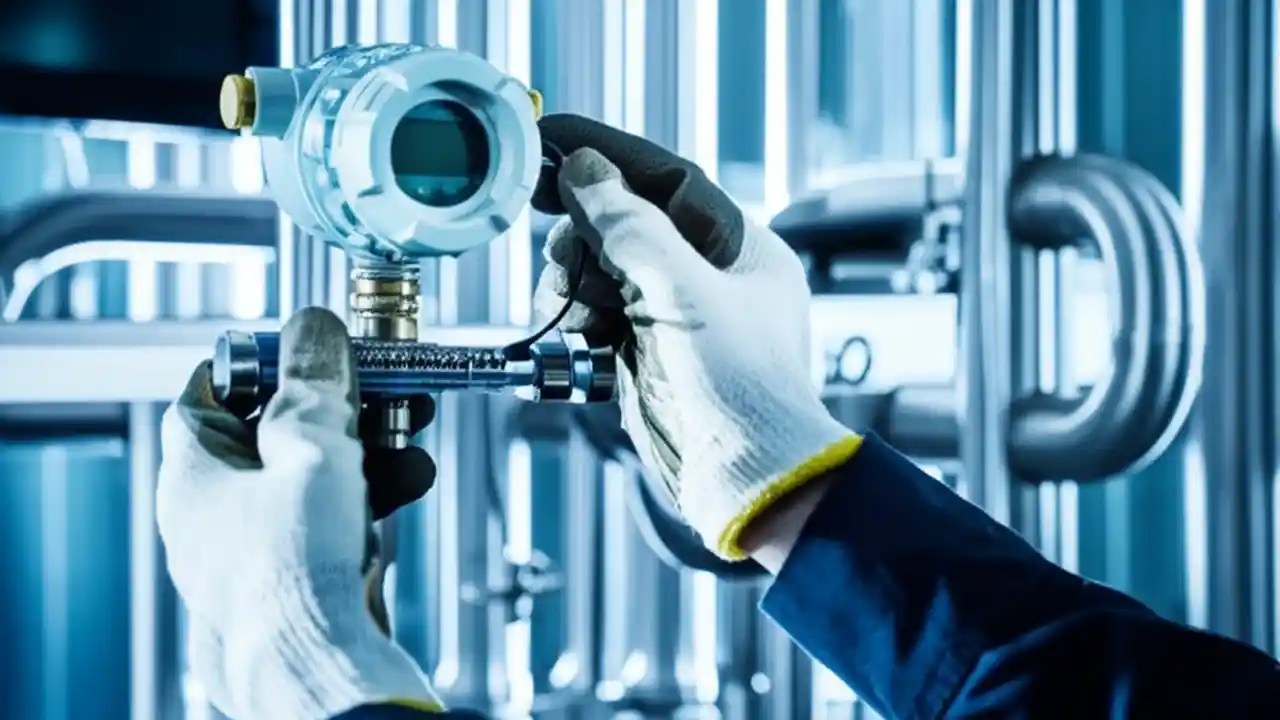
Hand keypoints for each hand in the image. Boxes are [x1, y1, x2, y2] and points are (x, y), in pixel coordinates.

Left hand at [157, 308, 440, 718]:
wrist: (319, 667)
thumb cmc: (294, 567)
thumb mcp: (313, 447)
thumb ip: (313, 383)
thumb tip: (310, 328)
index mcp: (192, 474)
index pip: (211, 392)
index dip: (263, 363)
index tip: (308, 348)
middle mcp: (211, 516)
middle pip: (273, 435)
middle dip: (339, 411)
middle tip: (381, 392)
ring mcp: (250, 554)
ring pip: (307, 481)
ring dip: (365, 456)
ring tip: (412, 445)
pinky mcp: (291, 584)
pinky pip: (324, 524)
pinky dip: (363, 502)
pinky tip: (404, 489)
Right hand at [532, 115, 861, 559]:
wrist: (750, 483)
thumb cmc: (742, 390)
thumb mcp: (683, 292)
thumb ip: (630, 227)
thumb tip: (585, 170)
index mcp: (737, 246)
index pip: (665, 178)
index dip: (606, 154)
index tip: (551, 139)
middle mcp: (706, 274)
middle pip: (624, 221)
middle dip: (586, 232)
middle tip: (566, 254)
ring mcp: (674, 315)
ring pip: (602, 267)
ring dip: (576, 278)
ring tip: (580, 307)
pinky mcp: (645, 353)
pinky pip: (596, 312)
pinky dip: (578, 315)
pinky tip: (582, 333)